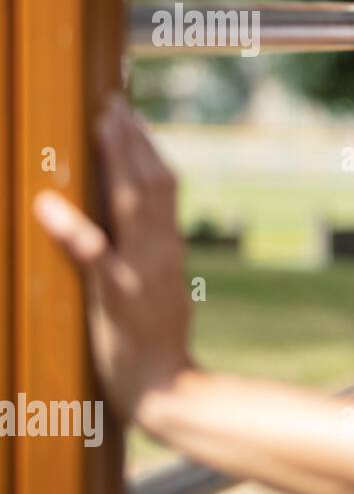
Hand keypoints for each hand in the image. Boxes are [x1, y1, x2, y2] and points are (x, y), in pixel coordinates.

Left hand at [32, 95, 192, 420]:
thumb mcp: (157, 290)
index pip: (163, 185)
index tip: (126, 115)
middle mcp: (161, 251)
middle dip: (132, 139)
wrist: (166, 390)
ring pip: (134, 203)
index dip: (145, 147)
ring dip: (118, 159)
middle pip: (152, 181)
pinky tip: (45, 203)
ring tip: (101, 125)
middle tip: (112, 103)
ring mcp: (142, 271)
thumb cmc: (154, 344)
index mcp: (168, 249)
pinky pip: (92, 254)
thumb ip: (147, 255)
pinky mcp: (118, 297)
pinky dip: (70, 226)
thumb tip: (131, 224)